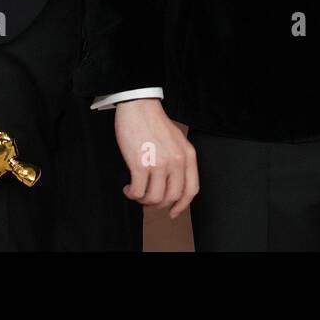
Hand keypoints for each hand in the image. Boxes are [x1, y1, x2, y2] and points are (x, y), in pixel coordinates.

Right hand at [114, 98, 198, 217]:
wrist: (139, 107)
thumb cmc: (154, 123)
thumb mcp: (177, 140)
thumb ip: (179, 160)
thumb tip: (172, 184)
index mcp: (188, 155)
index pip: (191, 190)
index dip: (182, 205)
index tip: (173, 212)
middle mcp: (176, 161)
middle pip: (172, 197)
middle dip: (159, 204)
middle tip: (148, 200)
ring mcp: (159, 163)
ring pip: (154, 198)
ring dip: (143, 201)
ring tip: (136, 193)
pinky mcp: (140, 164)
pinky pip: (138, 191)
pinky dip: (131, 194)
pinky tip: (128, 188)